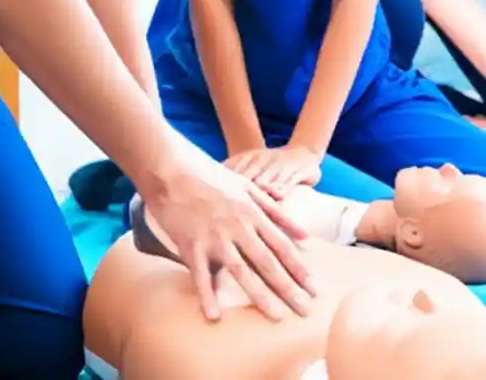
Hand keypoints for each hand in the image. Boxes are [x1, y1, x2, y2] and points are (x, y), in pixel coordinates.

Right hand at [142, 142, 315, 321]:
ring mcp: (215, 238)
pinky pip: (200, 274)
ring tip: (276, 315)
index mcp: (253, 214)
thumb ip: (277, 211)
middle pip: (268, 263)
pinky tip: (214, 315)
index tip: (314, 287)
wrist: (172, 170)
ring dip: (260, 295)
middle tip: (304, 309)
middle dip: (288, 287)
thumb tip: (303, 235)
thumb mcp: (249, 188)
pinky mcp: (191, 245)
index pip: (282, 246)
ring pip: (241, 271)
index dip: (299, 268)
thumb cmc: (212, 177)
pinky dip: (207, 295)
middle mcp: (239, 228)